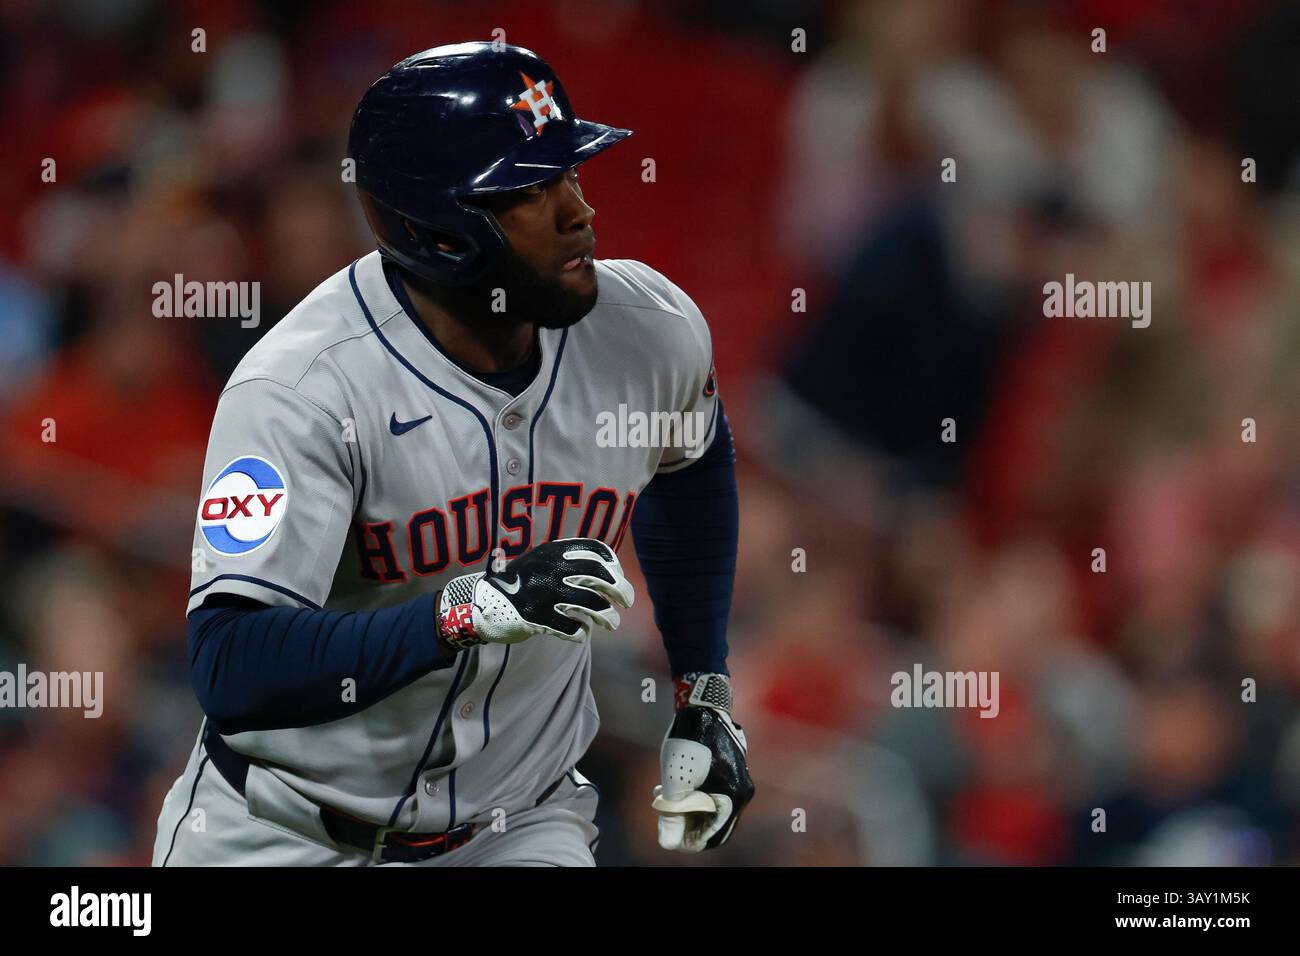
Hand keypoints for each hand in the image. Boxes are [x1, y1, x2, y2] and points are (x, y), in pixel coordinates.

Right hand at [437, 538, 633, 648]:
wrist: (479, 602)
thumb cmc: (518, 584)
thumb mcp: (539, 561)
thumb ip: (567, 562)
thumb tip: (608, 570)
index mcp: (552, 552)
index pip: (594, 551)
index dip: (613, 564)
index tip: (619, 575)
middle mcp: (550, 570)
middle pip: (598, 577)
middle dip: (619, 590)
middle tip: (627, 601)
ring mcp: (542, 595)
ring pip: (590, 606)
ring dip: (606, 616)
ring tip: (611, 623)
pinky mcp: (535, 619)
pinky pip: (570, 629)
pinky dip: (581, 634)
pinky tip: (582, 634)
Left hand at [651, 672, 753, 851]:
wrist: (702, 705)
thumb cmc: (688, 741)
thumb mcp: (674, 782)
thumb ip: (672, 815)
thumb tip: (667, 842)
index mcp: (733, 798)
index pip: (713, 837)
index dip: (688, 840)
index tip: (666, 831)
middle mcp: (742, 791)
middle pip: (713, 824)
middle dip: (685, 821)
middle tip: (662, 810)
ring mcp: (739, 779)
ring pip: (711, 808)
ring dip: (686, 807)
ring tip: (661, 794)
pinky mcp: (732, 768)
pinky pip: (714, 793)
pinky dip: (694, 794)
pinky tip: (673, 782)